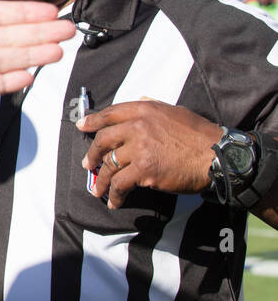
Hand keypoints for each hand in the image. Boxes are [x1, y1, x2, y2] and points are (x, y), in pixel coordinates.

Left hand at [77, 98, 220, 208]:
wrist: (218, 156)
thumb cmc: (200, 135)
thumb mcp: (175, 111)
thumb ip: (154, 105)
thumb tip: (140, 100)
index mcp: (144, 110)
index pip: (109, 114)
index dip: (92, 120)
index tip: (81, 126)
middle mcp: (137, 127)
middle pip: (104, 140)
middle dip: (92, 154)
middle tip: (87, 164)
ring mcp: (139, 149)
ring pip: (109, 164)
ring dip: (101, 179)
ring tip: (97, 189)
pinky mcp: (144, 170)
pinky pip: (120, 183)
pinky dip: (114, 194)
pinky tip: (113, 201)